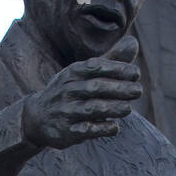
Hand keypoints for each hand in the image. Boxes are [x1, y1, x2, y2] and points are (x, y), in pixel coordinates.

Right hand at [22, 37, 140, 149]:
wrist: (37, 118)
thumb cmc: (68, 92)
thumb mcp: (84, 73)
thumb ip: (110, 60)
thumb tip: (134, 43)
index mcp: (72, 73)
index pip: (96, 67)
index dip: (117, 69)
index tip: (135, 73)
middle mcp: (67, 90)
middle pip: (95, 87)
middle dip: (119, 88)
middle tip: (138, 91)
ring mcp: (65, 111)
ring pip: (91, 108)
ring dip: (112, 108)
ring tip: (129, 108)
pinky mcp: (65, 132)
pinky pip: (85, 130)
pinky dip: (101, 128)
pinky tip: (115, 127)